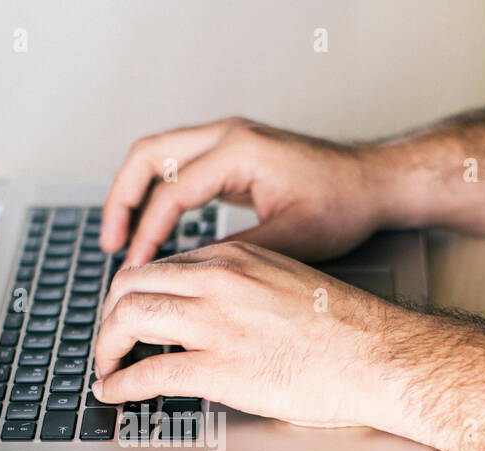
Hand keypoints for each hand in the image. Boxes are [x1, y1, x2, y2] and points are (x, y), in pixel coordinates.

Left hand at [92, 241, 404, 429]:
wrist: (379, 356)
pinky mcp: (221, 368)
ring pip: (127, 319)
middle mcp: (218, 281)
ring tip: (106, 368)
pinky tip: (113, 393)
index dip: (134, 295)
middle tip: (109, 343)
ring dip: (105, 347)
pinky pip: (147, 372)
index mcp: (235, 259)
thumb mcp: (284, 284)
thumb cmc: (344, 330)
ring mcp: (216, 323)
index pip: (160, 266)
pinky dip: (118, 384)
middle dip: (108, 317)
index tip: (129, 318)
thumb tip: (210, 314)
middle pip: (129, 284)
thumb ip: (242, 290)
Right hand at [100, 117, 392, 266]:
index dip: (147, 234)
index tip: (135, 268)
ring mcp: (227, 140)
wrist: (374, 182)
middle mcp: (228, 136)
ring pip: (156, 156)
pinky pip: (176, 167)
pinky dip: (157, 195)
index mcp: (239, 151)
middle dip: (121, 200)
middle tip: (111, 244)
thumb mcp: (288, 239)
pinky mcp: (231, 153)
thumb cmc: (344, 205)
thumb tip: (188, 281)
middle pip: (146, 156)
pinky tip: (154, 230)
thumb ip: (233, 255)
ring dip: (133, 195)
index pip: (172, 192)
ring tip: (121, 239)